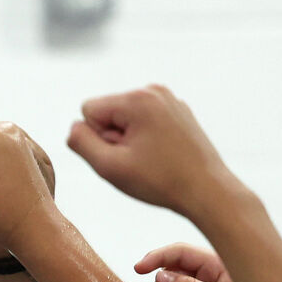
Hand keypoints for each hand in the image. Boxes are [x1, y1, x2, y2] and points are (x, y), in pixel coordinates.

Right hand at [66, 84, 238, 215]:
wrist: (208, 190)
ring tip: (150, 159)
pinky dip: (146, 139)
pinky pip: (145, 121)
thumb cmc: (160, 181)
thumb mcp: (109, 167)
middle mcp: (154, 91)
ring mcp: (169, 99)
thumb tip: (74, 127)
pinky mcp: (178, 111)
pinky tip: (162, 156)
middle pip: (108, 112)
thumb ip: (80, 142)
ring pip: (125, 118)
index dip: (96, 138)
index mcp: (137, 98)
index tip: (121, 155)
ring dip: (129, 140)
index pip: (88, 110)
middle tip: (137, 161)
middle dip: (114, 137)